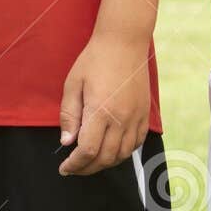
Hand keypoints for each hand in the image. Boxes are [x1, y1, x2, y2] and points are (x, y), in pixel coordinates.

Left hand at [58, 31, 150, 174]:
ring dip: (105, 163)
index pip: (88, 150)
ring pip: (123, 154)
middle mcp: (121, 118)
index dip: (75, 165)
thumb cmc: (95, 60)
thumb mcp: (73, 84)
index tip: (65, 168)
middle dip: (87, 168)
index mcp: (100, 110)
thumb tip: (67, 142)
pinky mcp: (145, 113)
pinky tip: (112, 150)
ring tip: (91, 161)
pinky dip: (124, 152)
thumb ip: (69, 115)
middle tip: (74, 168)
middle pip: (106, 158)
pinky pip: (137, 143)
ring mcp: (136, 117)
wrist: (124, 42)